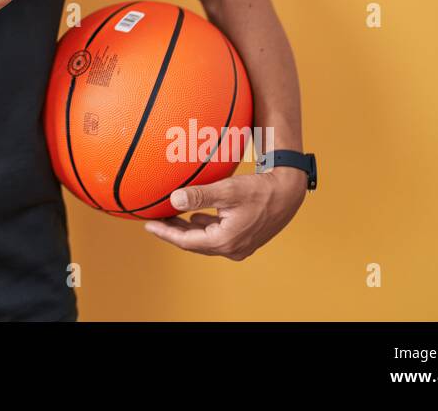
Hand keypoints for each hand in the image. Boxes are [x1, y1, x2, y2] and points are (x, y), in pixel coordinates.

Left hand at [142, 167, 307, 259]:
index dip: (165, 233)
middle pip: (194, 243)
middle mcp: (232, 248)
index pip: (186, 241)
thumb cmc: (260, 190)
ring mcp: (239, 245)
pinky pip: (216, 236)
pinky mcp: (244, 238)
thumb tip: (174, 199)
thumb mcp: (227, 191)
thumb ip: (200, 196)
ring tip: (169, 217)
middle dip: (173, 232)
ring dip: (187, 229)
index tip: (148, 225)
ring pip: (205, 240)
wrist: (289, 192)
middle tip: (154, 220)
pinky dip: (202, 227)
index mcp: (225, 241)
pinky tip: (195, 216)